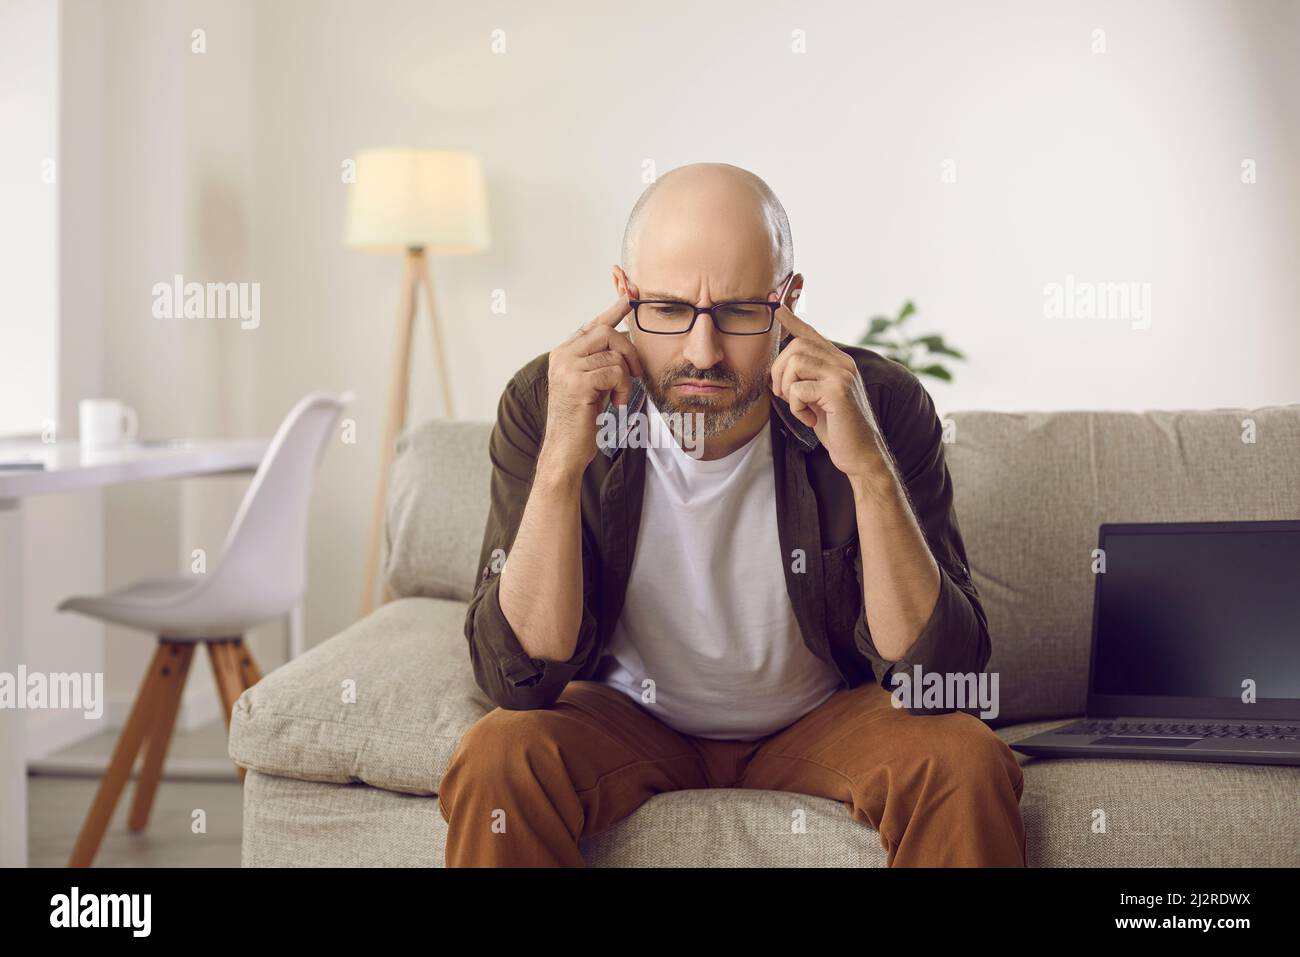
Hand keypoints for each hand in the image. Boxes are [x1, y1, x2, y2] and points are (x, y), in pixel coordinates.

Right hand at [540, 292, 644, 477]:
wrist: (564, 450)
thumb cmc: (581, 420)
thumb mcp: (591, 384)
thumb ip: (599, 361)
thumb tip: (622, 338)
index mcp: (563, 353)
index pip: (593, 324)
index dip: (614, 309)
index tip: (630, 294)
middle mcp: (561, 355)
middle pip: (607, 333)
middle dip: (629, 351)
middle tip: (637, 372)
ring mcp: (567, 368)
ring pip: (614, 355)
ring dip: (625, 378)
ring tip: (618, 396)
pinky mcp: (578, 383)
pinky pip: (615, 372)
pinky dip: (622, 389)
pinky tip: (614, 404)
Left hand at [769, 303, 885, 479]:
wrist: (859, 454)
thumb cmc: (836, 428)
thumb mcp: (818, 398)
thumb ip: (806, 378)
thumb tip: (781, 364)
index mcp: (838, 362)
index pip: (811, 333)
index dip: (791, 319)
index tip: (776, 305)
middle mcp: (843, 363)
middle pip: (795, 346)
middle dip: (779, 371)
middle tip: (784, 395)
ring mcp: (842, 375)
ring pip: (795, 363)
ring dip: (787, 389)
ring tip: (799, 407)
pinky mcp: (838, 392)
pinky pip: (799, 388)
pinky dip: (796, 407)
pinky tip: (810, 419)